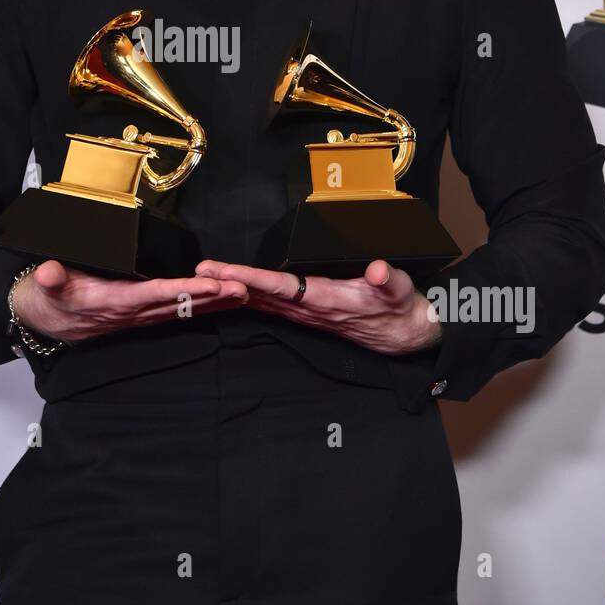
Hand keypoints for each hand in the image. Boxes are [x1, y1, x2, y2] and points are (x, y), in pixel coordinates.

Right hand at [11, 260, 247, 346]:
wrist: (45, 319)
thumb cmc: (49, 297)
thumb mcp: (44, 287)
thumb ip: (49, 280)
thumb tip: (46, 274)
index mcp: (113, 302)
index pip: (156, 295)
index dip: (184, 291)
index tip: (211, 284)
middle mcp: (132, 312)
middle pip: (179, 305)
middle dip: (212, 298)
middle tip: (242, 288)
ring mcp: (139, 316)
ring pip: (183, 310)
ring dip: (213, 303)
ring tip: (243, 294)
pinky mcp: (141, 315)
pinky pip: (177, 312)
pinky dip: (201, 306)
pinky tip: (221, 302)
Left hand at [194, 258, 441, 355]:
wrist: (407, 335)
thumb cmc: (401, 308)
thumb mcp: (402, 291)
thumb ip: (389, 280)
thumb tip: (378, 269)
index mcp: (326, 300)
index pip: (281, 287)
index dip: (251, 279)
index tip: (225, 273)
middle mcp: (310, 311)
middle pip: (262, 296)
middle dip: (229, 284)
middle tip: (198, 272)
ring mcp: (307, 315)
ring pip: (263, 302)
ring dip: (233, 290)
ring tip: (204, 278)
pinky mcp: (308, 315)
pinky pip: (272, 306)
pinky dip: (249, 298)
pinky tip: (232, 292)